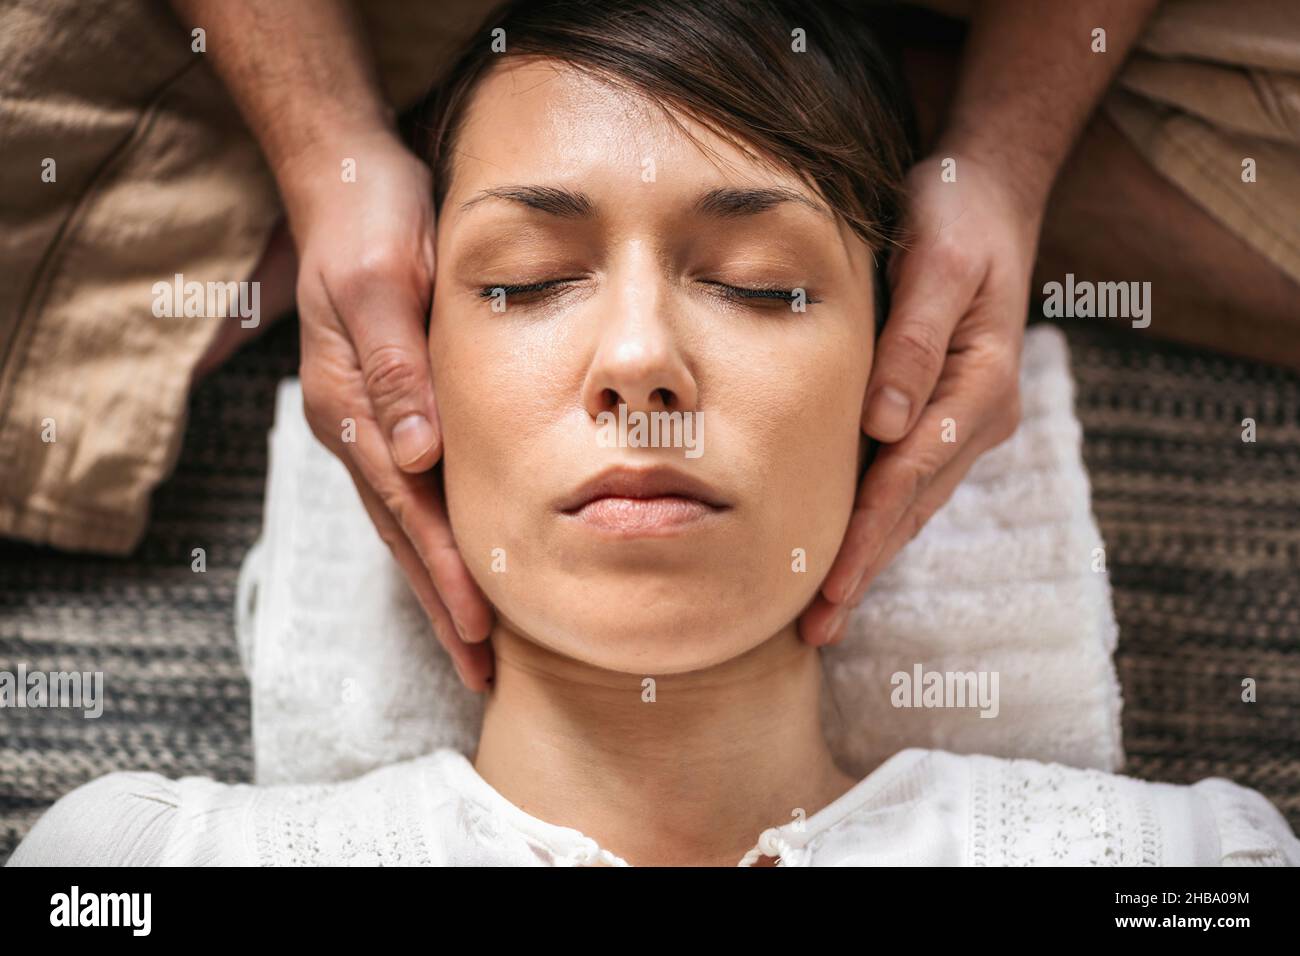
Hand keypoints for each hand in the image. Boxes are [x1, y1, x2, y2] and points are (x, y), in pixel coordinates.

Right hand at [288, 130, 494, 689]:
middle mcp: (354, 425)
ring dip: (440, 581)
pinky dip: (439, 534)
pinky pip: (414, 488)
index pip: (404, 506)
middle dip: (441, 602)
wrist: (346, 184)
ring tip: (475, 642)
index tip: (478, 628)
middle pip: (402, 531)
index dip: (442, 568)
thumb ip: (397, 368)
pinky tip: (464, 562)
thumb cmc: (370, 224)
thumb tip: (418, 454)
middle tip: (481, 670)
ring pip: (407, 519)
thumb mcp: (380, 281)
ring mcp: (368, 420)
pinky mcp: (389, 408)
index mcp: (349, 405)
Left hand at [801, 152, 1036, 646]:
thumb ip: (914, 339)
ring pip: (911, 502)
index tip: (829, 588)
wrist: (989, 192)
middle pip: (912, 506)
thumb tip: (885, 424)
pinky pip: (908, 478)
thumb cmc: (957, 215)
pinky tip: (846, 550)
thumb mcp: (938, 259)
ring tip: (825, 613)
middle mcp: (978, 414)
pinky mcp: (944, 412)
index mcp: (980, 384)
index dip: (867, 535)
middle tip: (817, 630)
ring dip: (869, 557)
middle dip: (863, 569)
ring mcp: (965, 419)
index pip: (910, 475)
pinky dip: (876, 519)